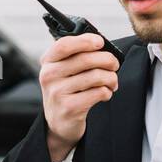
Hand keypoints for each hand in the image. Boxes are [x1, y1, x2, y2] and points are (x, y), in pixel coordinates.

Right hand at [38, 32, 120, 161]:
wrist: (59, 121)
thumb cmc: (67, 90)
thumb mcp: (64, 70)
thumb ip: (77, 55)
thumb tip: (101, 46)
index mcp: (48, 62)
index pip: (64, 45)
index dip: (85, 40)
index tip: (100, 42)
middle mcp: (49, 76)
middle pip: (86, 59)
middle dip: (108, 60)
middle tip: (114, 65)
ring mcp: (57, 93)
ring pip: (96, 76)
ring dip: (111, 78)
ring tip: (111, 82)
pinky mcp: (69, 108)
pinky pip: (98, 93)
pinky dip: (107, 92)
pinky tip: (105, 94)